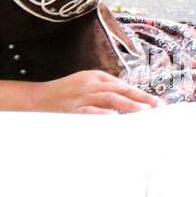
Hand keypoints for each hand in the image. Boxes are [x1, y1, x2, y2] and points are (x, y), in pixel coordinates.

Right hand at [0, 70, 163, 114]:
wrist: (36, 99)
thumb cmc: (64, 94)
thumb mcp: (85, 85)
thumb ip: (105, 91)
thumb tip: (129, 101)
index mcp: (95, 76)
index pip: (123, 85)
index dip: (142, 95)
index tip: (158, 104)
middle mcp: (90, 84)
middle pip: (121, 90)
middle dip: (142, 99)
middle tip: (159, 108)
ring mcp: (81, 97)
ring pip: (109, 99)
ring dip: (128, 106)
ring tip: (144, 113)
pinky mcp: (72, 110)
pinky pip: (90, 113)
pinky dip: (102, 115)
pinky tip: (115, 120)